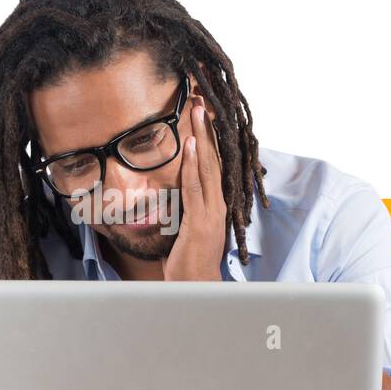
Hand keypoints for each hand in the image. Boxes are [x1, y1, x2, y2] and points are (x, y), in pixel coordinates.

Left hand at [161, 93, 226, 280]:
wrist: (195, 288)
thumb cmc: (187, 261)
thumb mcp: (184, 228)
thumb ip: (182, 208)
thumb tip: (172, 190)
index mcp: (215, 203)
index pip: (213, 164)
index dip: (209, 138)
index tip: (204, 113)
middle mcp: (218, 203)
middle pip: (214, 158)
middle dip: (207, 128)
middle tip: (202, 100)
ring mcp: (212, 211)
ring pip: (206, 166)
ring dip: (201, 137)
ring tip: (198, 110)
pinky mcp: (200, 221)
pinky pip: (195, 187)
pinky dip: (192, 164)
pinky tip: (188, 145)